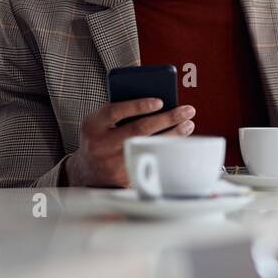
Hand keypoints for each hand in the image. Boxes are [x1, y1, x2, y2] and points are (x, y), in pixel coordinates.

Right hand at [64, 99, 195, 187]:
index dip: (138, 106)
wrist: (89, 171)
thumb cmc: (102, 138)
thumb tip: (159, 104)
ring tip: (188, 124)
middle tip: (187, 110)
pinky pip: (152, 160)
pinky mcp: (126, 176)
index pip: (115, 111)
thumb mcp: (101, 123)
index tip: (160, 102)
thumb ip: (121, 113)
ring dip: (173, 134)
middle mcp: (101, 144)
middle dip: (167, 118)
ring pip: (150, 146)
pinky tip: (180, 142)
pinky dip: (168, 150)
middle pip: (139, 129)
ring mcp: (114, 162)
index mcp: (93, 125)